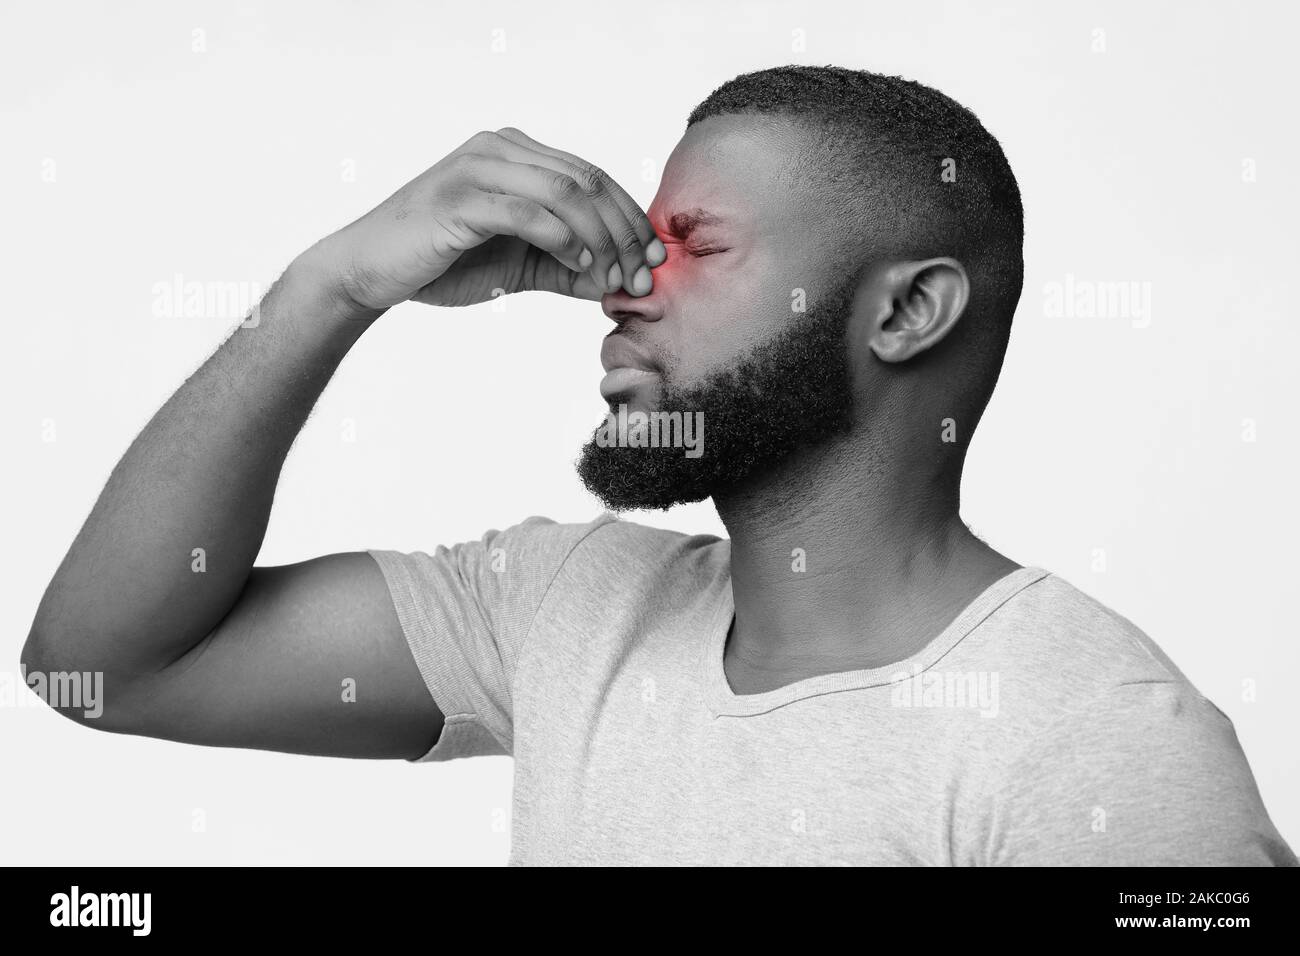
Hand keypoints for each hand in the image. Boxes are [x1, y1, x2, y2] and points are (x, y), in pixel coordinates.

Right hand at [299, 127, 665, 311]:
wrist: (369, 272)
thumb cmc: (442, 263)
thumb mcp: (520, 265)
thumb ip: (569, 267)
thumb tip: (622, 284)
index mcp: (516, 154)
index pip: (593, 177)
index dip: (631, 219)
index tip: (655, 262)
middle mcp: (500, 149)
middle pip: (588, 180)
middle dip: (625, 232)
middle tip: (643, 277)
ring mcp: (478, 168)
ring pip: (566, 192)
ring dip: (602, 239)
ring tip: (616, 278)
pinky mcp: (460, 199)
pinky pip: (529, 212)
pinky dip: (564, 240)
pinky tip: (580, 268)